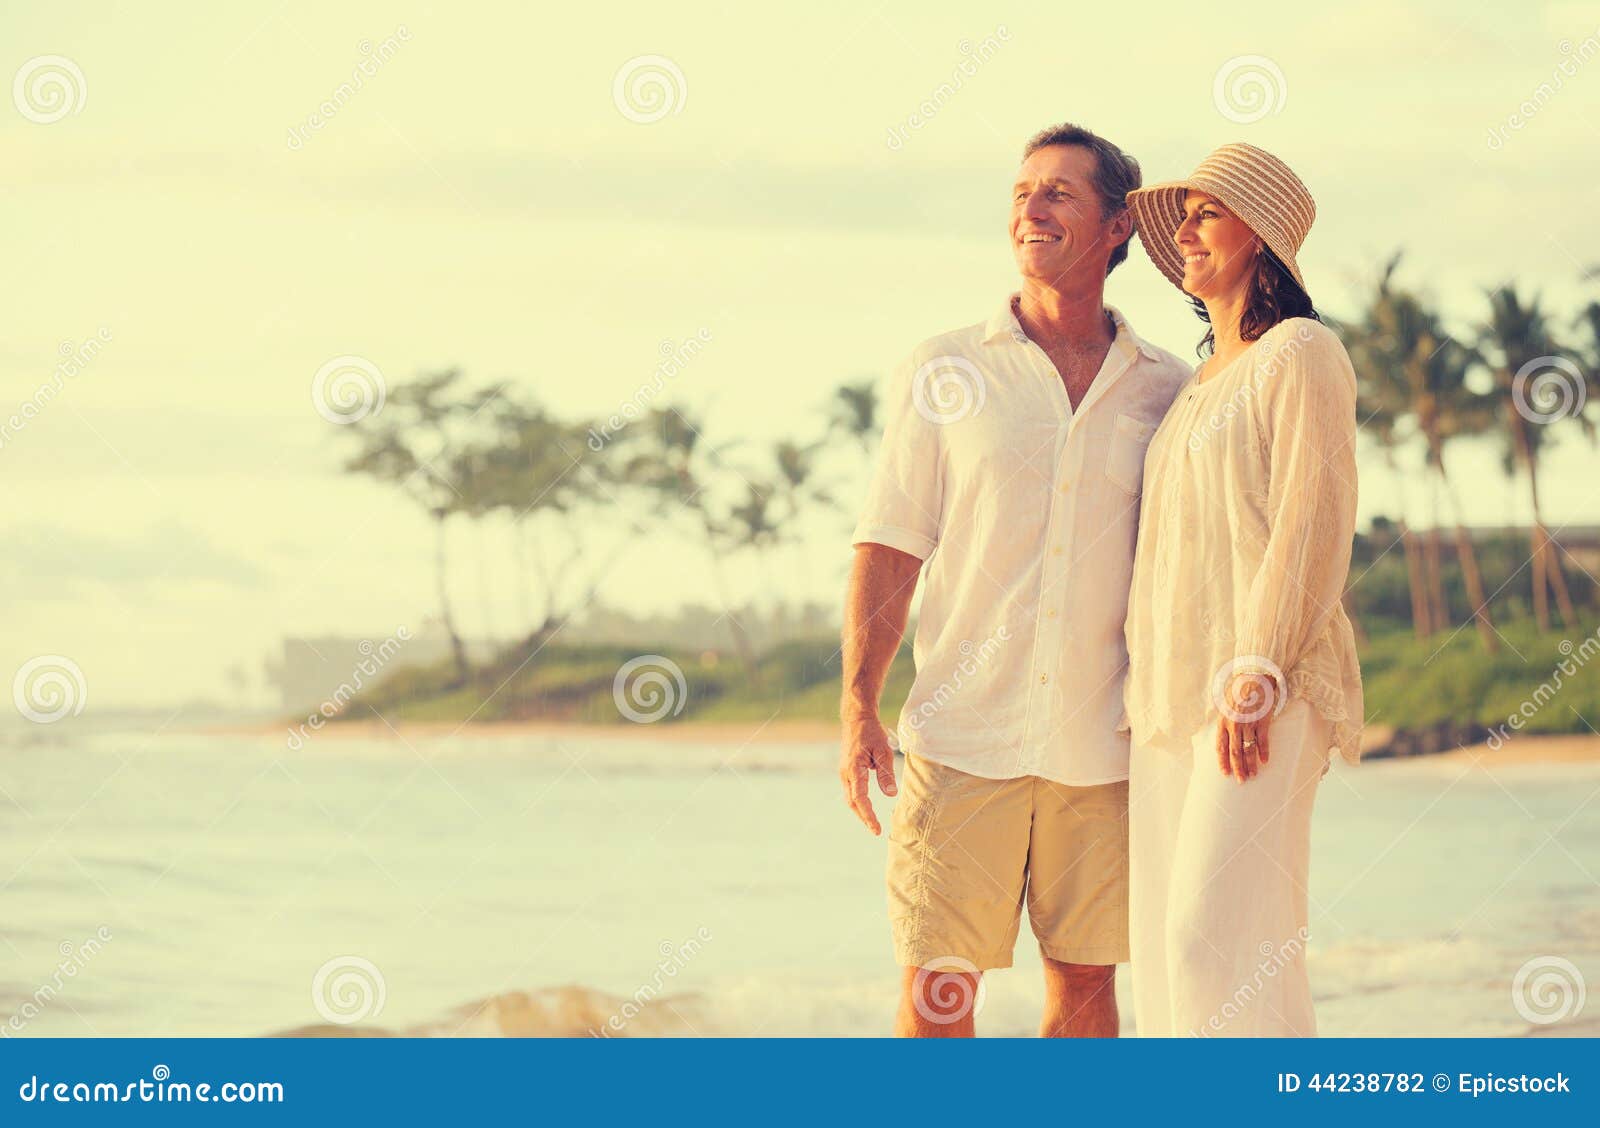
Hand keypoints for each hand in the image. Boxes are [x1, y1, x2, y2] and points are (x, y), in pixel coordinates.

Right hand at [840, 714, 897, 834]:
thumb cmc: (871, 733)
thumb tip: (890, 794)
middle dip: (864, 817)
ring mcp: (844, 772)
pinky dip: (858, 801)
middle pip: (852, 802)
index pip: (860, 799)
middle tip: (876, 830)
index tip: (877, 829)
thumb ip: (886, 773)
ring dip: (860, 810)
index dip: (868, 816)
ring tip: (872, 822)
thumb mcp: (883, 751)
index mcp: (854, 769)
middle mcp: (846, 773)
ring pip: (850, 798)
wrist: (857, 718)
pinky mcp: (846, 770)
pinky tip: (867, 806)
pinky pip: (851, 790)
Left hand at [1215, 672, 1276, 781]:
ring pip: (1248, 749)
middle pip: (1234, 752)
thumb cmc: (1239, 690)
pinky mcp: (1262, 722)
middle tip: (1241, 780)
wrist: (1254, 678)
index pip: (1221, 747)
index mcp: (1223, 722)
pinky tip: (1264, 761)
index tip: (1225, 773)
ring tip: (1253, 775)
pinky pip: (1262, 741)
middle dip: (1237, 768)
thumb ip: (1224, 720)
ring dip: (1250, 764)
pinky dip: (1264, 752)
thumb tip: (1223, 734)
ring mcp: (1248, 724)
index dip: (1223, 761)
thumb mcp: (1225, 704)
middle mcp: (1234, 726)